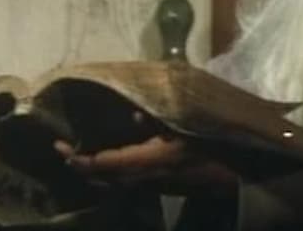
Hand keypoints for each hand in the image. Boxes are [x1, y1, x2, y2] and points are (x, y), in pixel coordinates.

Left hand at [54, 134, 238, 197]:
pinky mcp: (161, 189)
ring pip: (114, 183)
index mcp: (152, 161)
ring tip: (79, 154)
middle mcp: (147, 179)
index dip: (79, 158)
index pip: (104, 163)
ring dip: (95, 170)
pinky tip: (108, 158)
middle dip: (81, 165)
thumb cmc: (217, 145)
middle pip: (104, 177)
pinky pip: (126, 183)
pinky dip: (110, 172)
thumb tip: (135, 113)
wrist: (242, 176)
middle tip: (62, 150)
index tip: (60, 147)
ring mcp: (154, 187)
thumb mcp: (189, 126)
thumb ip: (160, 118)